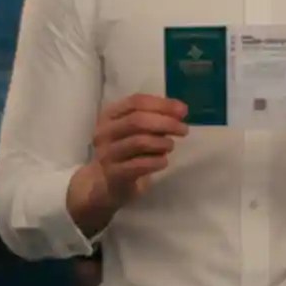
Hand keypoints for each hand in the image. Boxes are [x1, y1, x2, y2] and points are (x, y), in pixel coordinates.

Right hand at [90, 93, 188, 207]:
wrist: (102, 183)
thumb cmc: (125, 151)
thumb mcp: (134, 130)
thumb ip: (155, 117)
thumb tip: (181, 110)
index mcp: (110, 115)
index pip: (137, 101)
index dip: (162, 104)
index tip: (183, 110)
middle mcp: (105, 132)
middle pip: (138, 120)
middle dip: (166, 122)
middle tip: (184, 130)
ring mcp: (107, 153)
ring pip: (139, 141)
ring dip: (162, 143)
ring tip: (170, 146)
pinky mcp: (114, 174)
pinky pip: (140, 164)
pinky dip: (157, 161)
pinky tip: (163, 162)